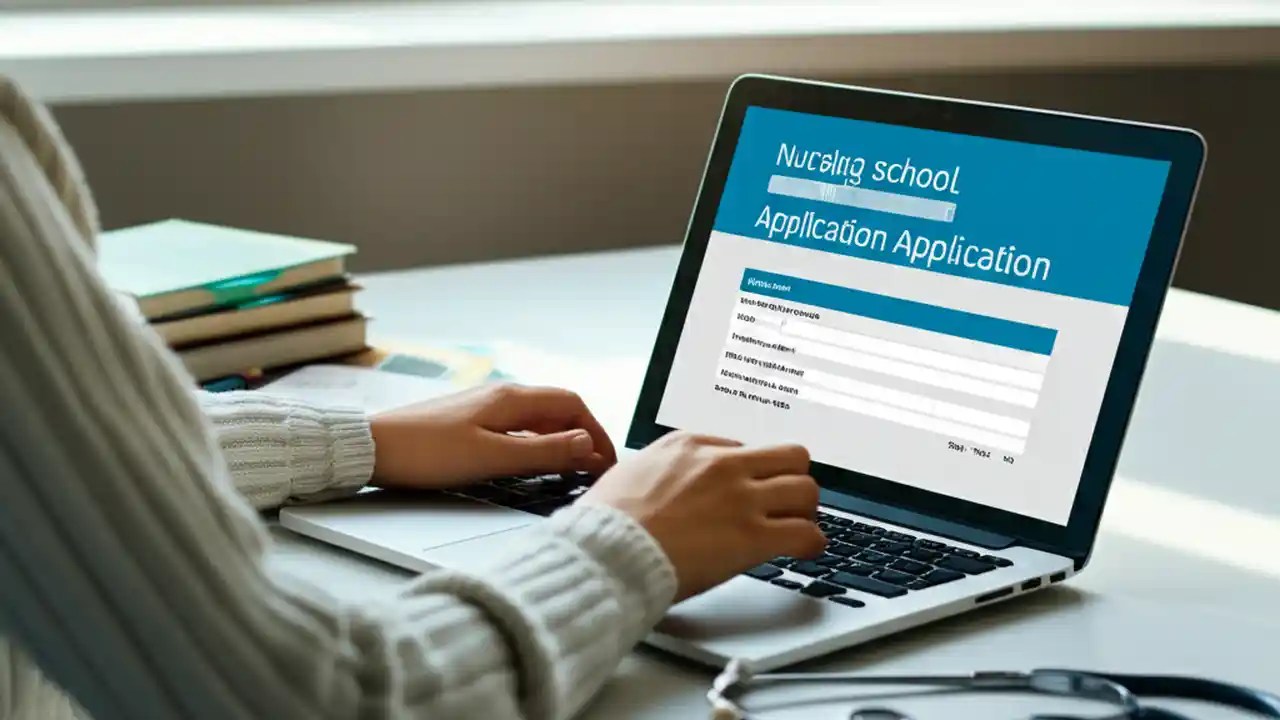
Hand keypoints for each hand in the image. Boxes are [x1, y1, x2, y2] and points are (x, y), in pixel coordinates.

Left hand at [369, 383, 616, 488]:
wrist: (368, 447)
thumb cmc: (424, 452)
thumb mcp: (491, 457)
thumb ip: (542, 452)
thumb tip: (587, 446)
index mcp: (511, 399)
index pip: (572, 405)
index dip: (596, 432)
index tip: (607, 463)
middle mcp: (501, 396)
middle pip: (557, 410)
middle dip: (581, 438)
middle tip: (593, 472)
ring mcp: (483, 408)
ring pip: (536, 420)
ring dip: (558, 443)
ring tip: (568, 473)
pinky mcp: (468, 422)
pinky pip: (515, 429)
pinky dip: (534, 445)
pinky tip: (529, 466)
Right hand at [579, 431, 823, 600]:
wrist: (608, 550)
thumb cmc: (607, 520)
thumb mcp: (631, 471)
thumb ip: (660, 471)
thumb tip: (664, 482)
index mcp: (691, 444)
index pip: (743, 448)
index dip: (750, 473)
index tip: (750, 488)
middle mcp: (723, 465)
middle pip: (789, 456)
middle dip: (791, 479)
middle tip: (784, 501)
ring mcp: (741, 499)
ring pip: (806, 489)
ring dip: (804, 510)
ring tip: (795, 526)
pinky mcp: (752, 536)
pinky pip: (805, 533)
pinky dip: (811, 542)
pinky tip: (805, 550)